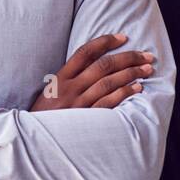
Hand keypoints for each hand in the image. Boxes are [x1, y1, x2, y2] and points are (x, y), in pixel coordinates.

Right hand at [31, 34, 154, 111]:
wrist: (33, 141)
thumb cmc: (44, 117)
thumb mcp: (50, 93)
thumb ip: (69, 80)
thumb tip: (94, 66)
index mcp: (60, 78)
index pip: (85, 52)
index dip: (105, 42)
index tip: (123, 38)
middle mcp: (70, 88)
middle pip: (103, 66)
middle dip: (128, 58)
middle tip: (146, 55)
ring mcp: (78, 104)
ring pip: (108, 83)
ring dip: (131, 74)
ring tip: (147, 69)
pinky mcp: (86, 120)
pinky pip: (108, 103)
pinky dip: (124, 93)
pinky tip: (137, 88)